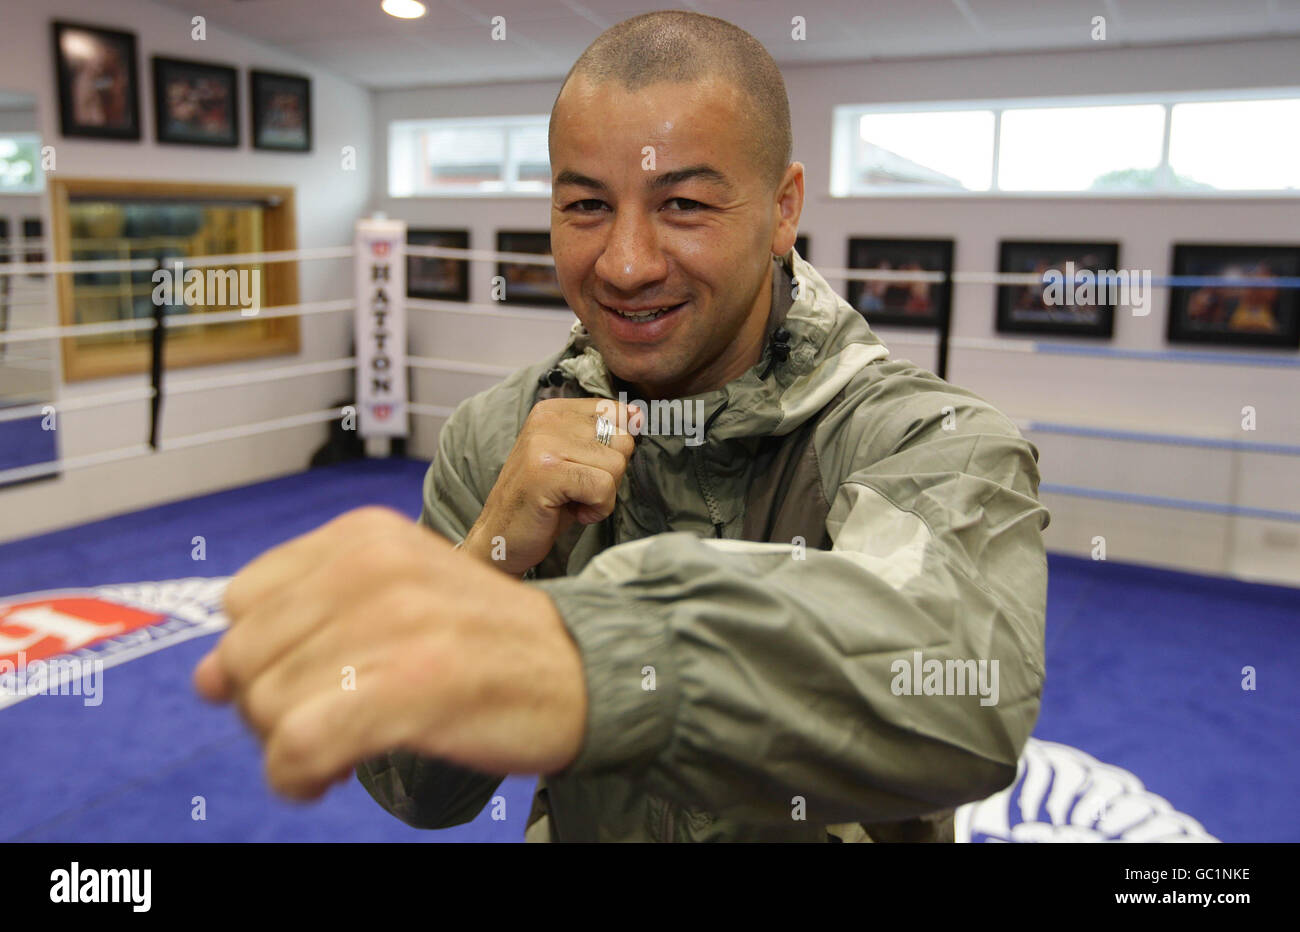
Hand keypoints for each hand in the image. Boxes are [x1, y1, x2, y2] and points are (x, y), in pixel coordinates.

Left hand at [192, 506, 587, 799]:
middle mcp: (372, 567)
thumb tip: (203, 678)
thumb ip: (298, 624)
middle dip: (273, 706)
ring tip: (348, 741)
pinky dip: (300, 776)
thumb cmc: (483, 642)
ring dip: (293, 746)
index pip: (241, 602)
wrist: (583, 670)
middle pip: (244, 658)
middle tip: (335, 717)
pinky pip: (299, 747)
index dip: (264, 653)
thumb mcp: (394, 600)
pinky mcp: (415, 687)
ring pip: (267, 708)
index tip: (317, 676)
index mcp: (363, 535)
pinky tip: (333, 774)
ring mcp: (396, 624)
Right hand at [462, 398, 639, 575]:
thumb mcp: (573, 458)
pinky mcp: (547, 471)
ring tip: (572, 500)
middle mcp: (547, 419)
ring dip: (603, 494)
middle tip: (577, 490)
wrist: (500, 538)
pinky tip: (572, 512)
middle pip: (622, 440)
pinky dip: (596, 509)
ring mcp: (544, 443)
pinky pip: (603, 487)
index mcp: (553, 409)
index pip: (616, 412)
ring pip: (616, 465)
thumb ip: (602, 434)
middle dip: (610, 474)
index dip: (614, 450)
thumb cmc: (542, 501)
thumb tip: (638, 415)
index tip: (585, 468)